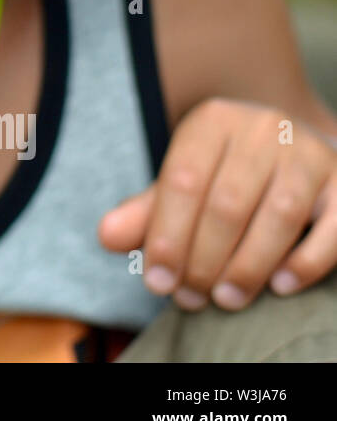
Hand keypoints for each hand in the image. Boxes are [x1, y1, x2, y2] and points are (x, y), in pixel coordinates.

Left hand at [98, 97, 336, 310]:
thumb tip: (107, 236)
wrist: (291, 148)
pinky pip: (332, 227)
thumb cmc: (225, 172)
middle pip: (227, 203)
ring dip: (249, 266)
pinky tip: (279, 286)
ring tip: (225, 299)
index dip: (166, 236)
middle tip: (190, 298)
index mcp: (212, 122)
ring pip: (278, 215)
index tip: (157, 281)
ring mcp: (309, 153)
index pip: (182, 181)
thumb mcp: (183, 182)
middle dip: (204, 259)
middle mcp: (263, 129)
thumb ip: (147, 211)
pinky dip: (306, 261)